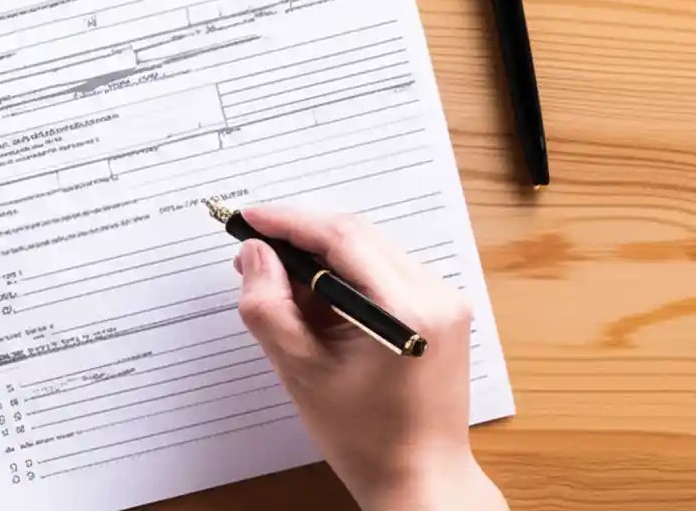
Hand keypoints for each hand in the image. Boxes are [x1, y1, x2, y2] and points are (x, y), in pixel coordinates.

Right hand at [233, 207, 506, 510]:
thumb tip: (256, 255)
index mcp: (407, 310)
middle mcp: (437, 294)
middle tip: (253, 255)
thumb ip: (268, 307)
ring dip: (321, 258)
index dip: (289, 221)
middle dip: (300, 237)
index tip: (250, 219)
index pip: (342, 237)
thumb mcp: (300, 372)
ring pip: (369, 250)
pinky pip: (384, 270)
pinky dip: (345, 275)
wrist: (420, 477)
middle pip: (358, 236)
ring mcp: (445, 299)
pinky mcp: (442, 308)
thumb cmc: (366, 438)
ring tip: (278, 284)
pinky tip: (315, 300)